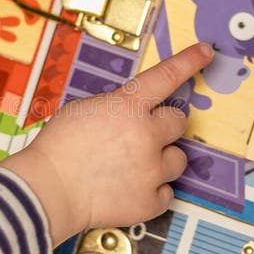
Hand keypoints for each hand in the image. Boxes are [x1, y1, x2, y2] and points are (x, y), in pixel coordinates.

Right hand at [1, 42, 212, 244]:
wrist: (47, 191)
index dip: (189, 61)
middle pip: (179, 121)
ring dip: (162, 160)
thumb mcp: (84, 109)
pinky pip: (167, 192)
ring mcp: (151, 170)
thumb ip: (115, 107)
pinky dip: (153, 191)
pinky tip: (130, 189)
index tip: (205, 52)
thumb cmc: (57, 148)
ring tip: (135, 167)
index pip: (167, 76)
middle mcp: (147, 135)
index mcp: (128, 106)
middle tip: (144, 136)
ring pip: (179, 159)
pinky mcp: (150, 201)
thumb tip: (131, 114)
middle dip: (165, 126)